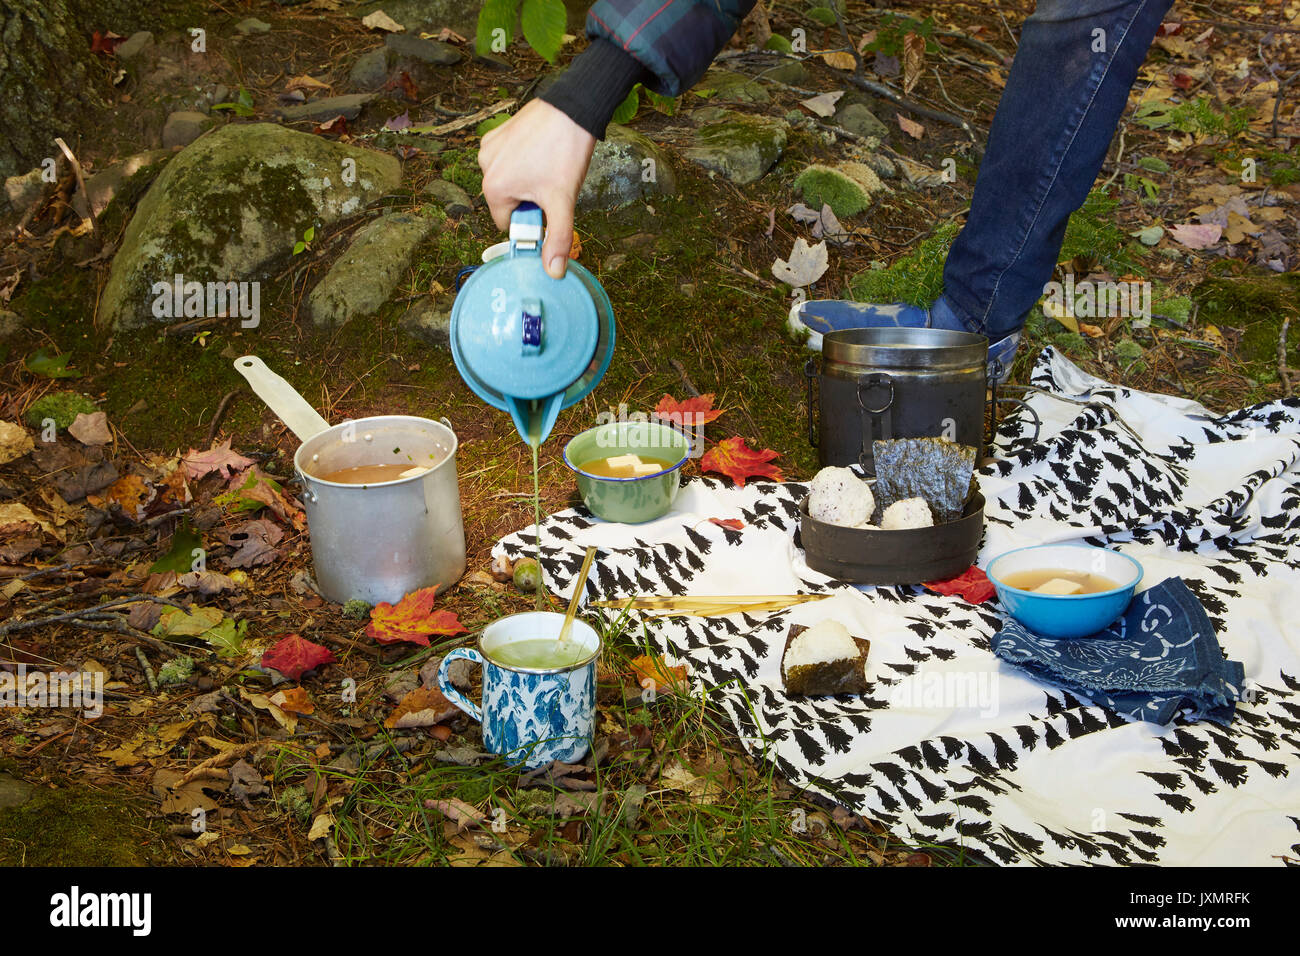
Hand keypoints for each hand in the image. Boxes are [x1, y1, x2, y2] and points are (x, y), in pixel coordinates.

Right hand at [479, 98, 595, 278]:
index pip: (506, 223)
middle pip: (507, 201)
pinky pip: (509, 159)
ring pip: (509, 180)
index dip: (529, 220)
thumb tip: (553, 271)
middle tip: (551, 185)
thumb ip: (556, 238)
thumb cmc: (565, 152)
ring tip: (548, 165)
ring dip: (527, 180)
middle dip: (529, 199)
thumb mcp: (562, 201)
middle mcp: (485, 166)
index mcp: (494, 187)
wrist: (574, 107)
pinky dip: (524, 161)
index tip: (547, 207)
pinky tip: (542, 152)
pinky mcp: (498, 132)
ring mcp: (490, 146)